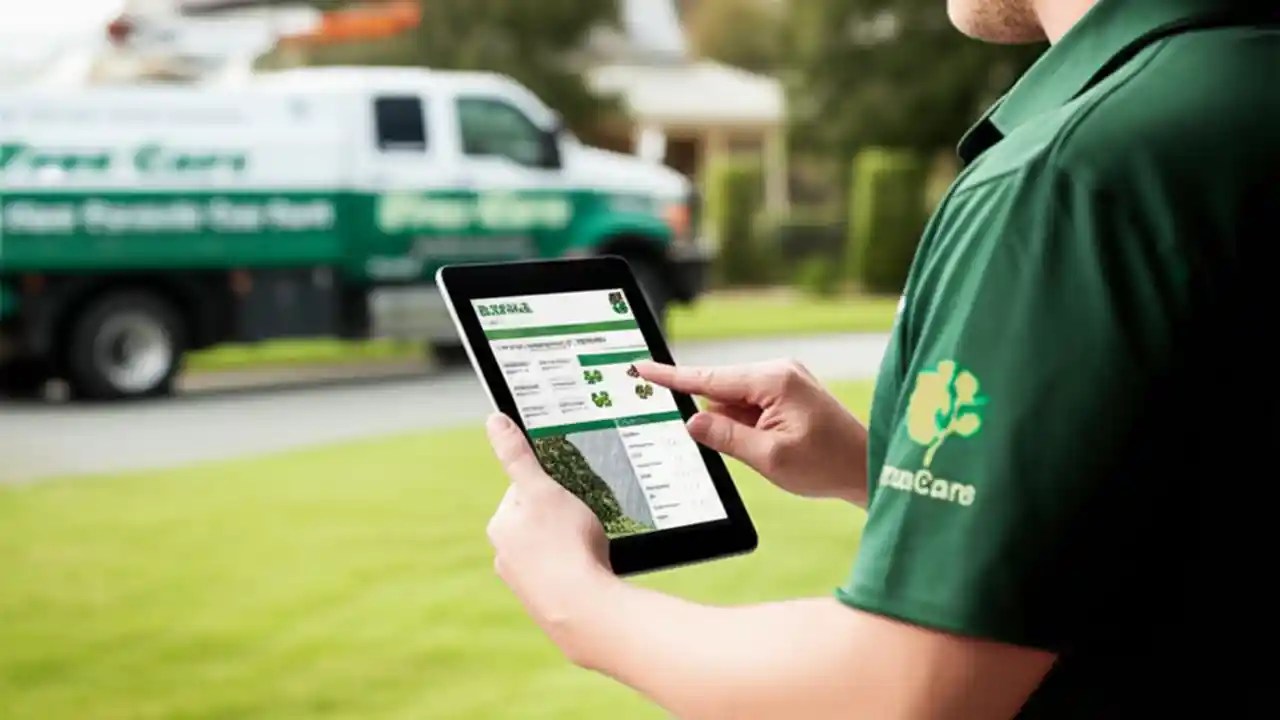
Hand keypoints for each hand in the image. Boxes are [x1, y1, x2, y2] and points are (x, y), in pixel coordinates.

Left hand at [484, 412, 612, 661]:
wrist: (583, 609)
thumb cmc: (564, 544)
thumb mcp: (542, 488)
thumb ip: (517, 456)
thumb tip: (494, 420)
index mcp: (501, 526)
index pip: (525, 491)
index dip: (552, 487)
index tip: (571, 496)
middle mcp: (505, 556)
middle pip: (540, 521)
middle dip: (563, 518)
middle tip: (585, 522)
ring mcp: (525, 582)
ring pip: (553, 548)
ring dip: (571, 544)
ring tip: (591, 548)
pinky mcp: (546, 602)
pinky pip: (565, 574)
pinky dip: (578, 569)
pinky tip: (591, 570)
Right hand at [635, 359, 868, 505]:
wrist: (868, 468)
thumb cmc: (826, 464)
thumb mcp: (768, 458)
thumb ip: (725, 437)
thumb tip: (691, 421)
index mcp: (773, 380)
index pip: (709, 378)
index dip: (672, 377)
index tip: (642, 367)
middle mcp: (777, 371)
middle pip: (720, 389)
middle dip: (717, 419)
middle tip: (745, 446)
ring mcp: (784, 380)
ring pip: (734, 401)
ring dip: (736, 426)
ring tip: (771, 451)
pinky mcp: (787, 393)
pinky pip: (750, 406)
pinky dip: (747, 426)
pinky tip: (769, 445)